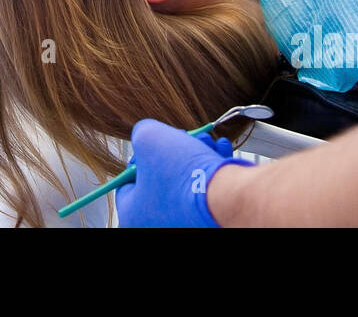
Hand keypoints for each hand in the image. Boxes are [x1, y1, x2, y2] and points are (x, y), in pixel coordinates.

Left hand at [116, 120, 247, 227]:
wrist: (231, 196)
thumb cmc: (186, 175)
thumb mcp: (149, 137)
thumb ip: (142, 133)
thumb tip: (147, 134)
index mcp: (133, 216)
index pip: (127, 182)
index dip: (140, 157)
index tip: (153, 146)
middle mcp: (159, 225)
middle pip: (161, 180)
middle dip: (175, 153)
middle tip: (183, 139)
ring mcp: (186, 224)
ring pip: (187, 182)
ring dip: (197, 156)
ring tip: (206, 142)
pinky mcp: (210, 220)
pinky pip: (207, 191)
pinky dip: (214, 169)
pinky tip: (219, 151)